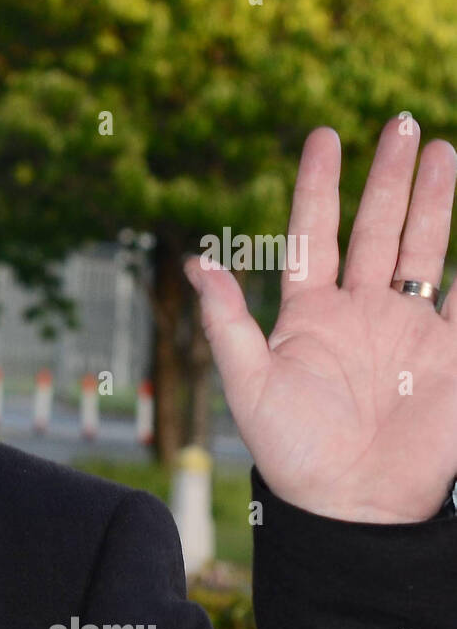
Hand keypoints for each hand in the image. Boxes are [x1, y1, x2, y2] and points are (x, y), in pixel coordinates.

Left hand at [185, 118, 456, 522]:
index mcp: (309, 314)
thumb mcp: (249, 384)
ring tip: (443, 148)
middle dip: (389, 178)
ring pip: (425, 249)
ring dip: (434, 201)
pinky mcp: (452, 355)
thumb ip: (227, 324)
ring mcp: (408, 330)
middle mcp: (360, 313)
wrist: (351, 505)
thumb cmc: (290, 451)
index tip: (324, 134)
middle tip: (401, 123)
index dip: (319, 184)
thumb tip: (196, 262)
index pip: (314, 232)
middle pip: (377, 229)